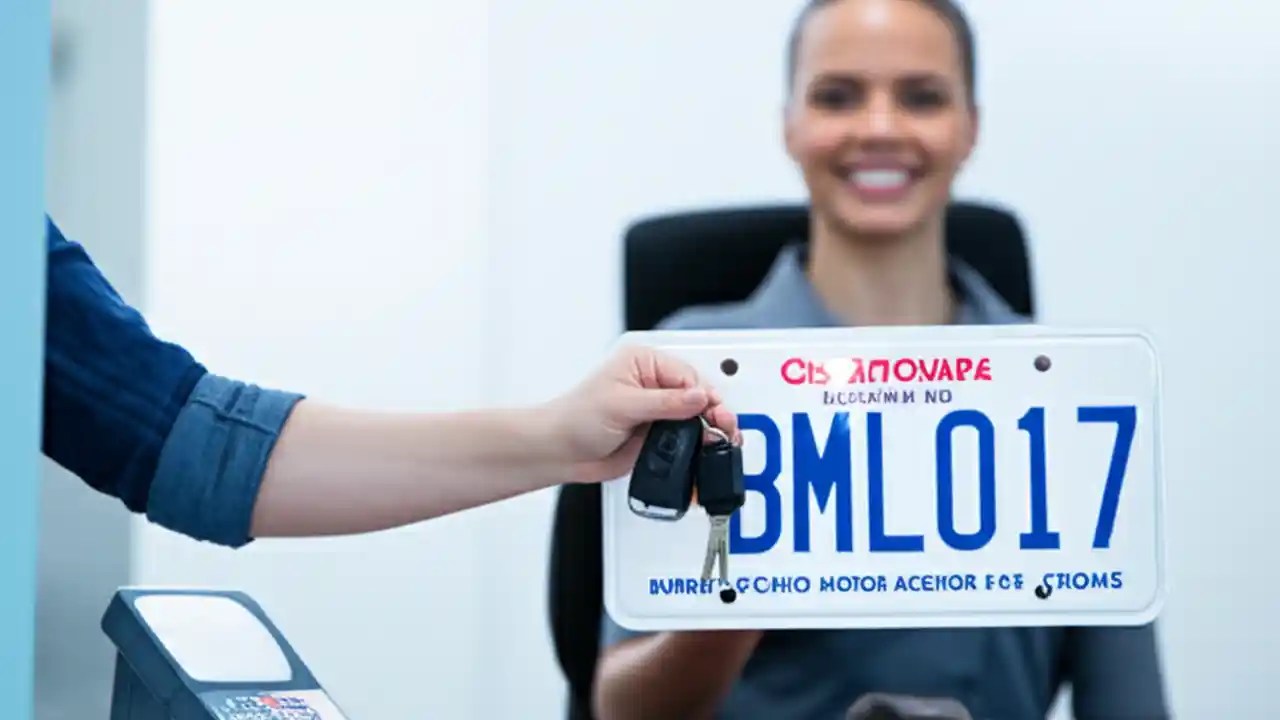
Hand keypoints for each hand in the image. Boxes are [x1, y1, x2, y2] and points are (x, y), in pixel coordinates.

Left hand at [546, 344, 738, 483]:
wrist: (560, 452)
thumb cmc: (576, 418)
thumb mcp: (623, 405)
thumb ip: (665, 403)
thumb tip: (698, 396)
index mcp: (643, 363)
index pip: (686, 375)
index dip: (703, 394)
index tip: (713, 411)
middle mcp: (652, 383)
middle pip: (696, 394)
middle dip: (712, 411)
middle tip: (725, 427)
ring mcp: (656, 410)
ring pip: (694, 416)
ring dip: (708, 428)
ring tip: (723, 439)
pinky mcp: (656, 433)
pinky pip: (684, 436)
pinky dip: (697, 444)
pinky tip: (707, 449)